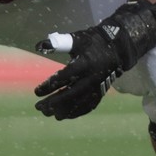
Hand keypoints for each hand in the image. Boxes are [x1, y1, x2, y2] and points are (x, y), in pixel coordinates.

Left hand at [34, 0, 155, 119]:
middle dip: (53, 102)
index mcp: (84, 63)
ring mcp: (97, 87)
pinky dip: (76, 112)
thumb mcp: (77, 39)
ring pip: (79, 103)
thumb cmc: (93, 42)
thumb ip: (59, 43)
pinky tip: (64, 115)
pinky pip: (88, 106)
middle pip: (70, 94)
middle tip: (39, 107)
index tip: (37, 91)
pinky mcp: (101, 93)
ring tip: (48, 114)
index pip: (64, 77)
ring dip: (63, 110)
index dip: (49, 85)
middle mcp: (91, 78)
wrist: (118, 48)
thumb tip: (39, 46)